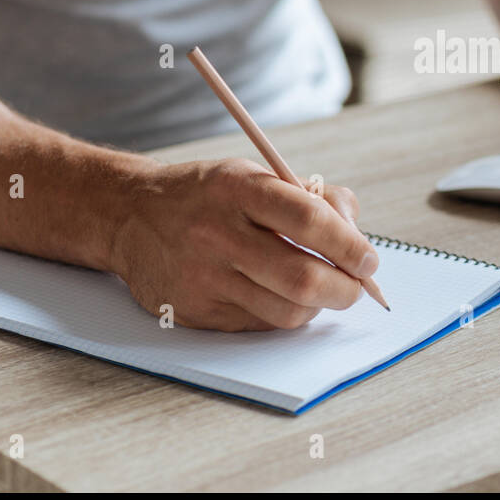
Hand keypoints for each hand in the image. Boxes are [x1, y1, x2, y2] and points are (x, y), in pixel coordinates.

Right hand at [107, 159, 376, 330]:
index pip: (310, 220)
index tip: (369, 259)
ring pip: (286, 311)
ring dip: (318, 306)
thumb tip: (357, 236)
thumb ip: (314, 198)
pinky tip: (280, 295)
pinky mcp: (196, 311)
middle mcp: (217, 233)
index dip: (350, 245)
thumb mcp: (255, 174)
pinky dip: (283, 314)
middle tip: (356, 285)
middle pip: (302, 277)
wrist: (131, 216)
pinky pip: (260, 325)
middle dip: (345, 288)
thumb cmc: (208, 195)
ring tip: (320, 290)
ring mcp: (203, 276)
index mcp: (238, 188)